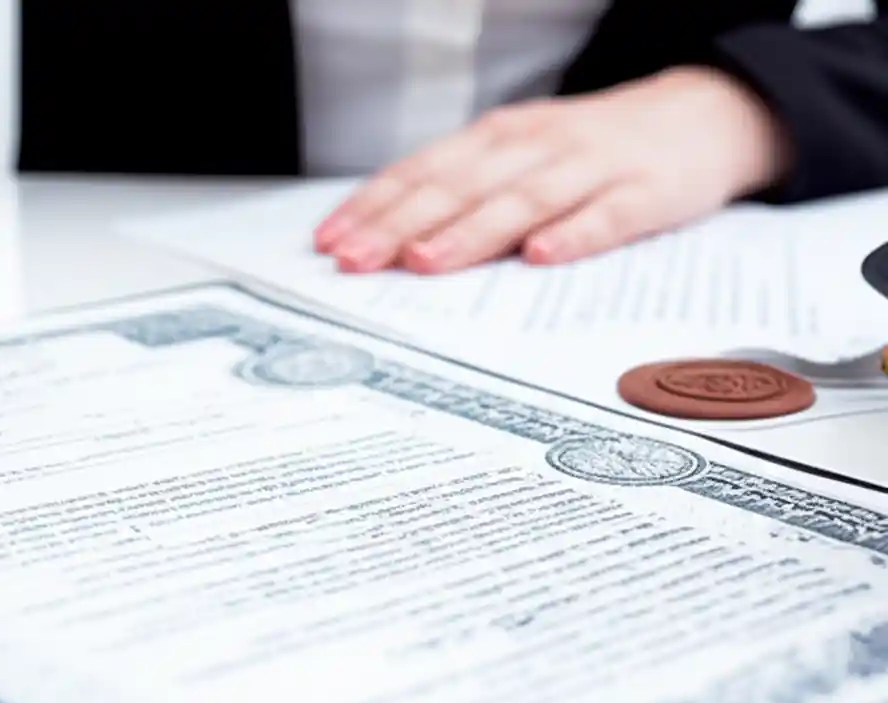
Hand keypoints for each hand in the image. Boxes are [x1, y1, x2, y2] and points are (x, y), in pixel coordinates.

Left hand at [314, 66, 790, 272]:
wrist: (700, 115)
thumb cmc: (587, 150)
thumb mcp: (518, 156)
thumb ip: (463, 192)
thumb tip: (387, 240)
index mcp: (497, 138)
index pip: (421, 171)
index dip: (373, 206)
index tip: (329, 242)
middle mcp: (534, 146)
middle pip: (459, 187)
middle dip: (400, 225)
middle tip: (355, 261)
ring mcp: (591, 167)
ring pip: (522, 199)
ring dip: (469, 232)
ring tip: (425, 261)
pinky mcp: (646, 192)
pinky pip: (608, 216)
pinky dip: (575, 235)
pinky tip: (542, 257)